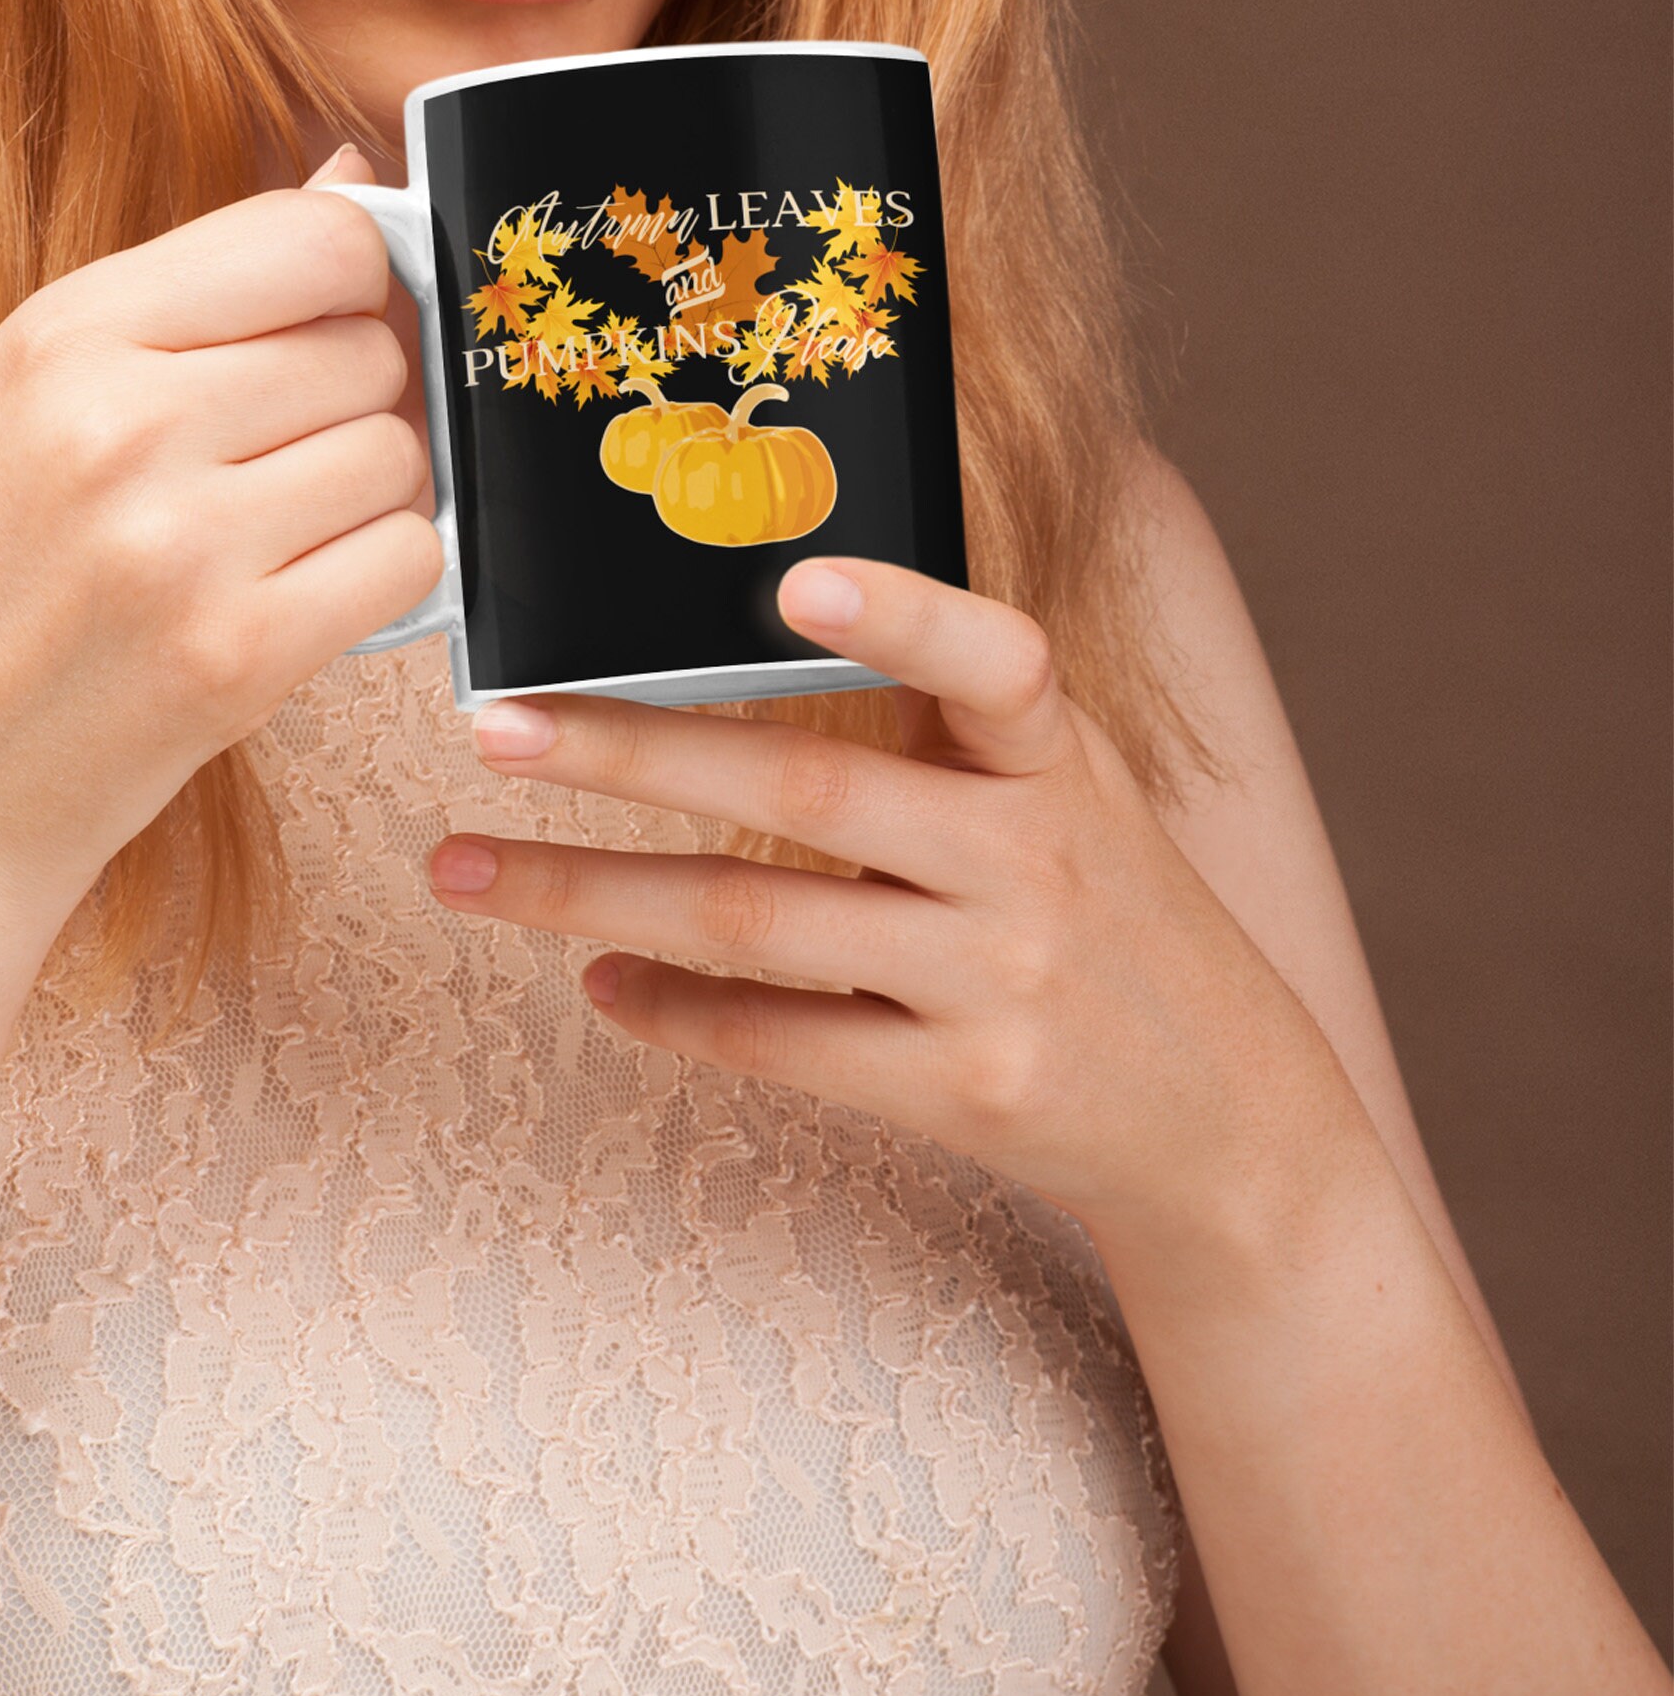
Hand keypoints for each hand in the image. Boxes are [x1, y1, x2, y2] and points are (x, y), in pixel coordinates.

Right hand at [0, 154, 440, 927]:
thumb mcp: (31, 400)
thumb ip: (197, 290)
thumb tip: (359, 177)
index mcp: (61, 335)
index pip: (314, 238)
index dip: (356, 281)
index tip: (335, 326)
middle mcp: (121, 424)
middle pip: (368, 348)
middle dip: (356, 401)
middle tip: (280, 462)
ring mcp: (183, 543)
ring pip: (400, 453)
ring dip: (370, 496)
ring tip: (277, 537)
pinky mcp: (240, 653)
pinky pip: (409, 559)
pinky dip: (382, 578)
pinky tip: (301, 597)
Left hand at [429, 557, 1372, 1259]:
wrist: (1230, 1121)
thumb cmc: (1112, 915)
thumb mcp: (1072, 793)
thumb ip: (957, 719)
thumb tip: (769, 617)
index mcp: (1058, 759)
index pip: (998, 661)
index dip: (901, 614)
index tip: (794, 573)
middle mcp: (1034, 861)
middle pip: (805, 790)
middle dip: (629, 755)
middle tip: (494, 728)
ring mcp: (999, 985)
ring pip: (754, 923)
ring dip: (587, 892)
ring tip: (464, 868)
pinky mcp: (964, 1095)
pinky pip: (781, 1042)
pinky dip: (671, 1007)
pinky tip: (592, 974)